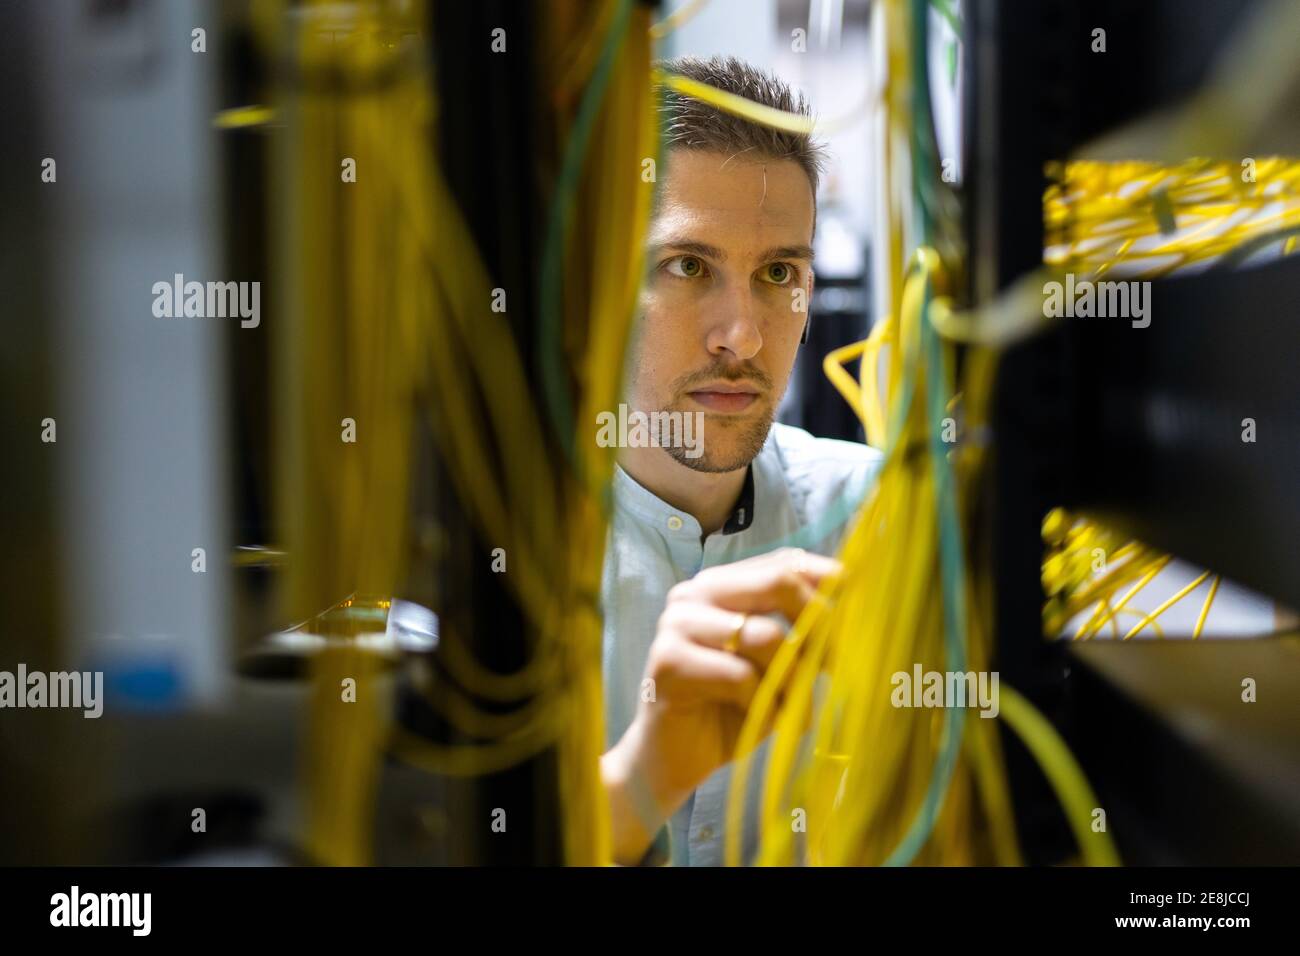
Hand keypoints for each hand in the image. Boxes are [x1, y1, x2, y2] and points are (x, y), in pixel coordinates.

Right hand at [602, 547, 839, 863]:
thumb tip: (855, 602)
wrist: (671, 758)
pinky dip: (766, 705)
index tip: (860, 617)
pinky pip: (741, 677)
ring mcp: (677, 624)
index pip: (785, 562)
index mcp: (721, 584)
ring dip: (793, 681)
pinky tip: (766, 720)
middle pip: (778, 581)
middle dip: (818, 623)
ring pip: (765, 635)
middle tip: (835, 664)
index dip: (829, 584)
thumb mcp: (773, 664)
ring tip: (795, 709)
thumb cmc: (728, 708)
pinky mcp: (669, 662)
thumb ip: (799, 630)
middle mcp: (695, 593)